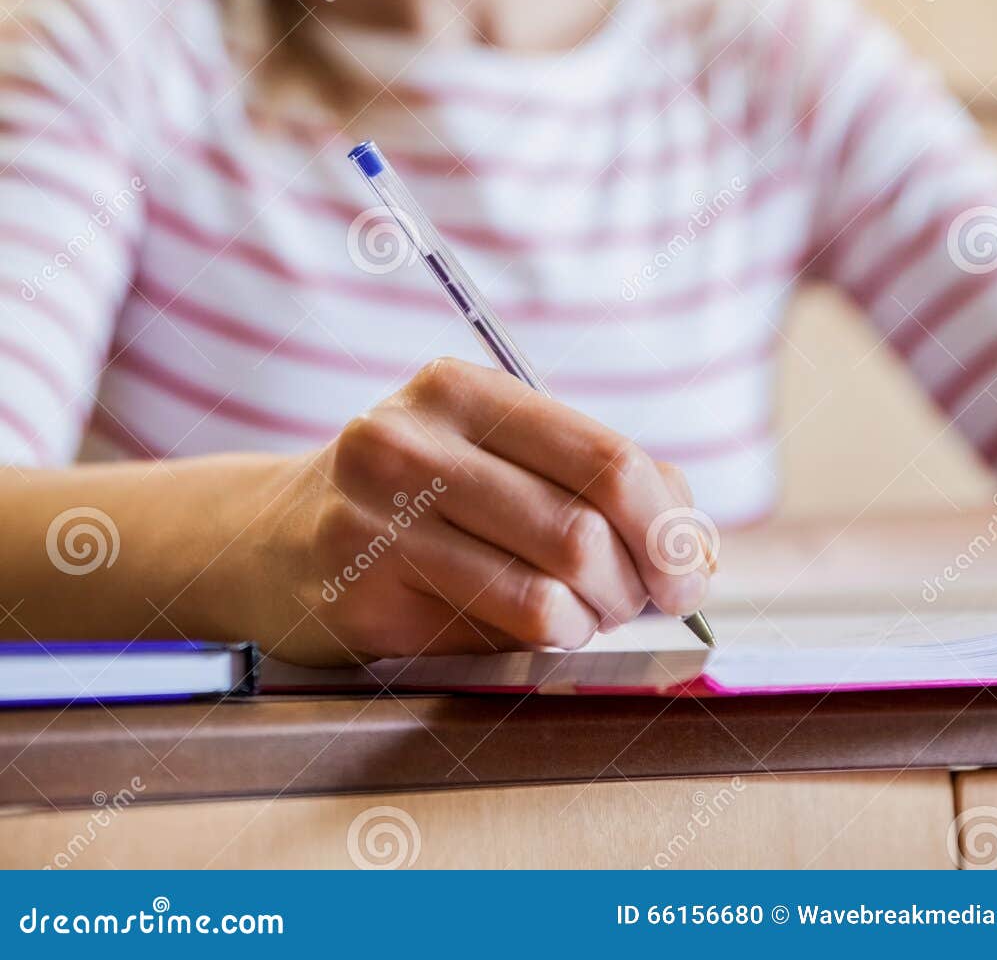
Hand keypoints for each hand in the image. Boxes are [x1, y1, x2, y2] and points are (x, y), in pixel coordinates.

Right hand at [243, 357, 713, 661]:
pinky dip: (542, 644)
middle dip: (632, 584)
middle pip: (582, 527)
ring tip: (580, 618)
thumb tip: (692, 548)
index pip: (604, 457)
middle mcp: (411, 440)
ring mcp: (376, 517)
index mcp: (459, 389)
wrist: (268, 542)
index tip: (687, 571)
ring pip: (548, 588)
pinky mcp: (360, 592)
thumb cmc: (415, 499)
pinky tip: (527, 632)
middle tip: (629, 604)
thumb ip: (594, 481)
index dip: (667, 526)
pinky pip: (498, 631)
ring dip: (590, 621)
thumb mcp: (491, 456)